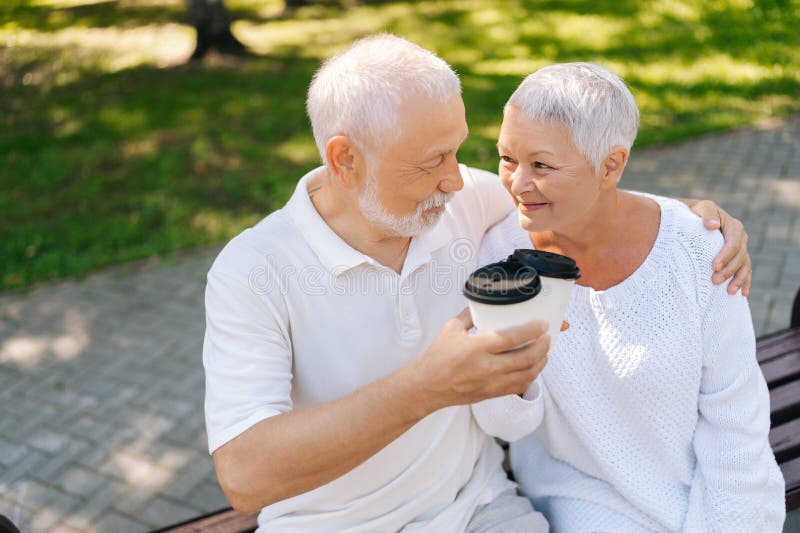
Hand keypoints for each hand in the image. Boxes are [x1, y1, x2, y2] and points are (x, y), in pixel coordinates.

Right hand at [411, 308, 549, 409]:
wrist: (427, 386)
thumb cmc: (438, 357)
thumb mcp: (451, 329)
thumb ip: (471, 315)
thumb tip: (486, 303)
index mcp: (477, 348)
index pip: (512, 338)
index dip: (532, 331)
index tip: (543, 324)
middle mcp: (487, 367)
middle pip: (527, 358)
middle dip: (543, 346)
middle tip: (547, 336)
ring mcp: (492, 383)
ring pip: (528, 374)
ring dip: (541, 361)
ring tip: (544, 351)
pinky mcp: (493, 394)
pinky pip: (520, 386)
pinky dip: (532, 376)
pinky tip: (534, 367)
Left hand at [688, 200, 751, 295]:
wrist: (694, 217)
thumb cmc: (696, 213)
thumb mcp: (701, 208)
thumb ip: (707, 214)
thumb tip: (712, 225)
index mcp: (733, 226)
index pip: (733, 243)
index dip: (726, 255)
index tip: (714, 266)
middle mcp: (740, 238)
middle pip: (739, 257)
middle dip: (728, 270)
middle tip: (714, 281)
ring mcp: (740, 249)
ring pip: (744, 266)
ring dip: (738, 279)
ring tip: (729, 292)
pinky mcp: (737, 258)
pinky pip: (745, 271)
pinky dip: (745, 282)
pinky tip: (743, 293)